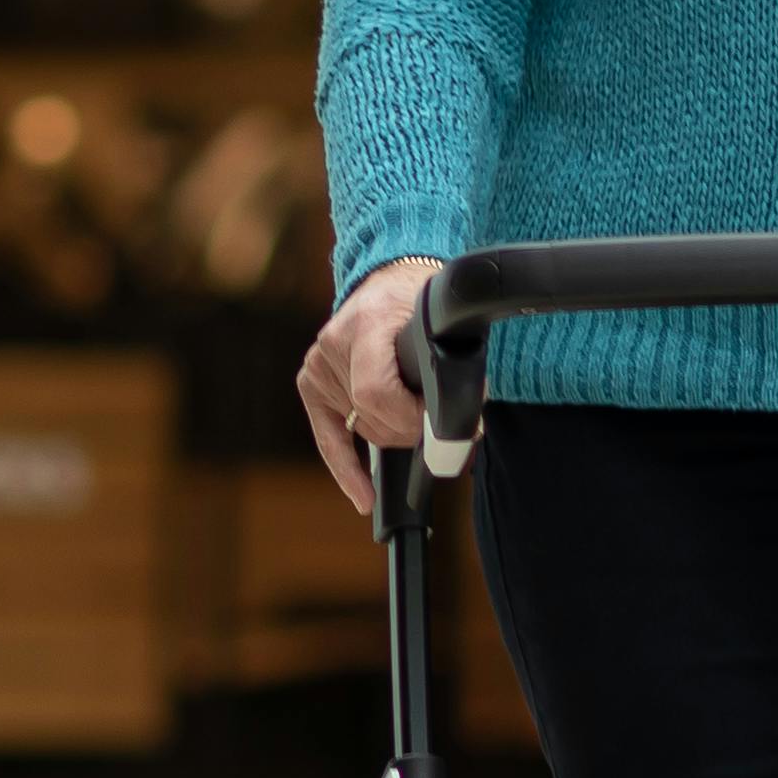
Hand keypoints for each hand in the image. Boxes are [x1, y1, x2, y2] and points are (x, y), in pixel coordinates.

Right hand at [296, 256, 446, 508]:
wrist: (389, 279)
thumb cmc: (418, 301)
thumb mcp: (440, 322)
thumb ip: (449, 368)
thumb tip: (466, 427)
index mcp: (365, 325)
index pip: (377, 394)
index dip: (411, 418)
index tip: (441, 424)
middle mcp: (334, 345)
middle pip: (372, 418)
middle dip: (411, 428)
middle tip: (440, 423)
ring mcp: (319, 365)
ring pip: (363, 430)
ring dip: (394, 435)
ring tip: (419, 423)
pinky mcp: (312, 382)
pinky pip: (329, 439)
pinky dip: (348, 470)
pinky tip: (365, 497)